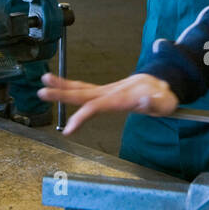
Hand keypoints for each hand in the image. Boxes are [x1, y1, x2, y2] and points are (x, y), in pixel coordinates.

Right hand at [37, 72, 178, 134]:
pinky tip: (57, 86)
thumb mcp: (165, 103)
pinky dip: (70, 86)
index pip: (97, 107)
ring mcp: (106, 91)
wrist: (160, 83)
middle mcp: (110, 92)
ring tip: (44, 80)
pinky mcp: (104, 92)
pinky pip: (84, 88)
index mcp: (121, 97)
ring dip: (62, 85)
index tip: (68, 129)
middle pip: (83, 93)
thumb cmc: (162, 97)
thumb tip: (145, 99)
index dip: (82, 117)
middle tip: (43, 92)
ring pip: (81, 88)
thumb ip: (155, 102)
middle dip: (62, 94)